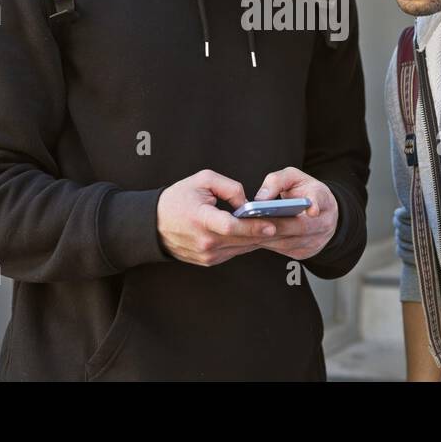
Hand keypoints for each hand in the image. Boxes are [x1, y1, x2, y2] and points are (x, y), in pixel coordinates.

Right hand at [156, 169, 276, 266]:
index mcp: (200, 219)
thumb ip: (229, 187)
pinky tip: (259, 234)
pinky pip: (234, 252)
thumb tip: (248, 202)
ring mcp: (206, 255)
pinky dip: (246, 243)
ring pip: (241, 247)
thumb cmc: (177, 198)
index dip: (252, 226)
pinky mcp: (208, 261)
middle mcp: (204, 241)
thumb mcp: (201, 180)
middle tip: (288, 224)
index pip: (230, 226)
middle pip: (241, 239)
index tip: (271, 224)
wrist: (152, 225)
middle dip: (265, 232)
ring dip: (258, 239)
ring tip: (279, 228)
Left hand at [252, 167, 337, 260]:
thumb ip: (276, 181)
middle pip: (299, 227)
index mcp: (323, 200)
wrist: (320, 212)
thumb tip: (260, 199)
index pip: (320, 201)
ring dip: (265, 237)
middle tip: (251, 222)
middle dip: (274, 225)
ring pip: (287, 242)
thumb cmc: (304, 191)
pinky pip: (282, 250)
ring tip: (245, 230)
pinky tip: (250, 238)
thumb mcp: (293, 177)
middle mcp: (323, 223)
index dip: (315, 205)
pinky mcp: (303, 253)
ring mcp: (314, 241)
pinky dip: (265, 243)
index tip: (311, 211)